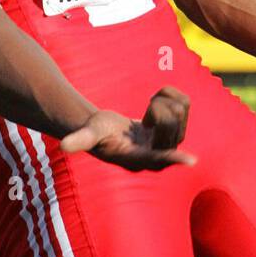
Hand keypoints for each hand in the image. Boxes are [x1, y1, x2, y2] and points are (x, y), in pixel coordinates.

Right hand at [60, 86, 194, 170]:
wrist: (107, 132)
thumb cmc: (95, 133)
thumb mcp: (88, 134)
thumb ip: (79, 140)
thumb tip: (64, 145)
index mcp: (138, 159)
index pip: (158, 158)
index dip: (173, 157)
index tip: (191, 161)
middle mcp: (158, 155)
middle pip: (171, 123)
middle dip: (156, 109)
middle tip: (143, 114)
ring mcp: (169, 144)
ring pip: (180, 112)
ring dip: (163, 101)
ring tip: (148, 107)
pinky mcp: (176, 132)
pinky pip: (185, 104)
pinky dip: (170, 95)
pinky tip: (156, 103)